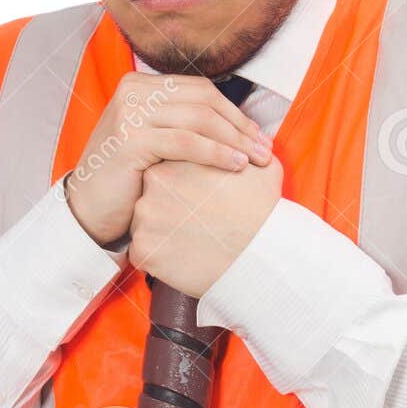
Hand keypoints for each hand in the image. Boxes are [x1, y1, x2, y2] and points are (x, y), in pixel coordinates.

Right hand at [63, 73, 271, 246]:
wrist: (87, 208)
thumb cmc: (128, 180)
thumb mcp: (154, 140)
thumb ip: (183, 124)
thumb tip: (237, 124)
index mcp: (140, 85)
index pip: (201, 90)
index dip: (235, 112)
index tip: (258, 137)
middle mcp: (133, 91)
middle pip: (204, 101)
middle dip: (241, 126)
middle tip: (265, 151)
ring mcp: (130, 113)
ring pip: (199, 119)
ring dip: (235, 140)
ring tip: (256, 160)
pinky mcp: (130, 139)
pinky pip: (186, 142)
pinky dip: (216, 153)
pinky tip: (235, 166)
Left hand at [127, 154, 283, 296]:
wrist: (260, 251)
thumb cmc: (263, 211)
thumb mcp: (261, 170)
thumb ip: (244, 152)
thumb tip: (247, 148)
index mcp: (175, 161)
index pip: (166, 171)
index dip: (182, 187)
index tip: (197, 199)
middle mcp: (152, 186)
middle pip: (151, 197)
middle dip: (168, 208)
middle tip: (192, 220)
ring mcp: (144, 219)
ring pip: (145, 225)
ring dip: (162, 233)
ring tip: (189, 241)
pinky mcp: (144, 250)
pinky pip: (143, 253)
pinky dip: (159, 258)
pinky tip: (181, 259)